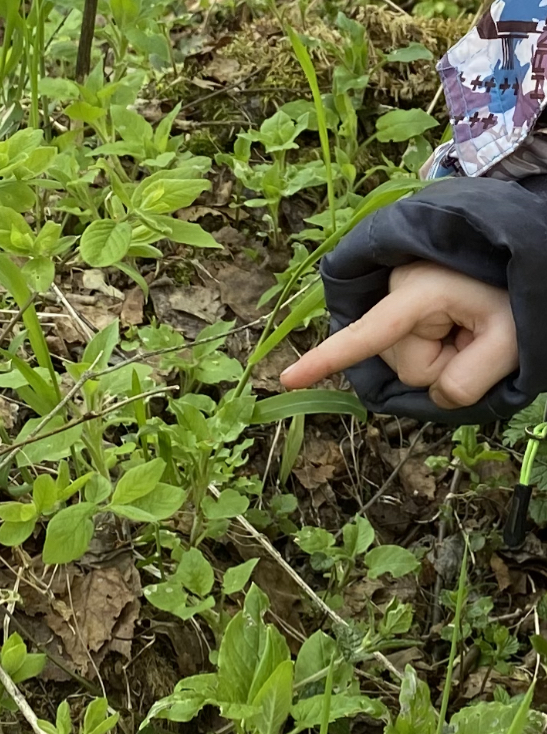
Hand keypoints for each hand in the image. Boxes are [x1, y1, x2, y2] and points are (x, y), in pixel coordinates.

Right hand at [279, 260, 517, 409]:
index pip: (366, 336)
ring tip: (470, 324)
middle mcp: (395, 289)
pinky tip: (452, 328)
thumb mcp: (511, 340)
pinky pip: (403, 349)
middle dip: (439, 363)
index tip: (288, 378)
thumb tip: (435, 397)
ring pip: (403, 360)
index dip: (325, 360)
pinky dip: (430, 349)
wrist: (522, 260)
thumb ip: (471, 381)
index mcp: (419, 292)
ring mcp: (392, 293)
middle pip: (403, 364)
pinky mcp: (396, 304)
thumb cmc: (516, 294)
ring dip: (438, 354)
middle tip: (478, 334)